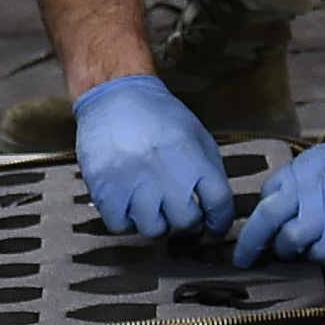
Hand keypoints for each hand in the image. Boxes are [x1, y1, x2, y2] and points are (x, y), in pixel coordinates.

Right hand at [72, 75, 234, 238]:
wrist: (114, 94)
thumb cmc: (157, 116)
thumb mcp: (195, 134)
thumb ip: (209, 170)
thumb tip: (217, 209)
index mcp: (192, 154)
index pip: (218, 202)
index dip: (220, 221)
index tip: (214, 227)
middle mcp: (163, 170)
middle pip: (185, 222)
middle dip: (187, 222)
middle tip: (179, 212)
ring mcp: (132, 181)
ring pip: (153, 230)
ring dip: (156, 223)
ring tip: (153, 207)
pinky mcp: (104, 188)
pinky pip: (120, 226)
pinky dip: (128, 221)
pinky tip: (130, 205)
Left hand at [232, 125, 324, 266]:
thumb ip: (310, 176)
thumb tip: (291, 199)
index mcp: (309, 164)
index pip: (269, 192)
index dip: (264, 212)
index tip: (263, 225)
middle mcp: (312, 186)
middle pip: (266, 216)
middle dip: (250, 240)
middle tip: (244, 257)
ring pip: (286, 239)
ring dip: (284, 250)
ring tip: (291, 254)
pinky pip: (315, 253)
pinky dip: (312, 256)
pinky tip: (320, 253)